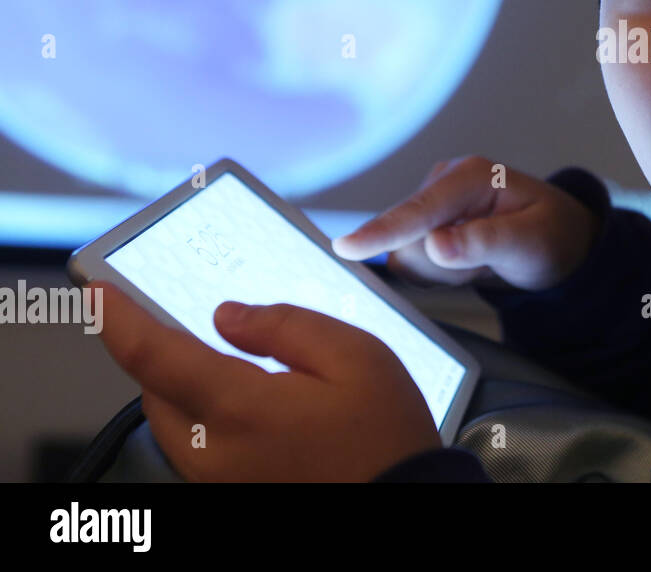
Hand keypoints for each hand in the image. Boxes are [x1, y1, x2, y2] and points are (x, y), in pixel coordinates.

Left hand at [91, 281, 440, 481]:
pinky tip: (258, 406)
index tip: (99, 292)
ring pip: (176, 423)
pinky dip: (211, 418)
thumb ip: (286, 326)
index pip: (151, 356)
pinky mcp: (233, 497)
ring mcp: (220, 483)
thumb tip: (229, 316)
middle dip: (168, 353)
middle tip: (199, 325)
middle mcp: (215, 453)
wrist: (404, 505)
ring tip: (238, 364)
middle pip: (158, 391)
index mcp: (238, 409)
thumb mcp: (356, 355)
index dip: (118, 319)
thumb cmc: (387, 439)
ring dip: (189, 387)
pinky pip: (201, 450)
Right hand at [331, 155, 599, 292]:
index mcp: (470, 176)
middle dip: (444, 266)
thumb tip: (436, 245)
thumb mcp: (531, 242)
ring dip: (445, 272)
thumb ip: (485, 243)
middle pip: (407, 239)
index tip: (345, 249)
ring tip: (483, 260)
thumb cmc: (552, 237)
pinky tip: (469, 262)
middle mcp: (442, 182)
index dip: (382, 232)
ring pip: (407, 255)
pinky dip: (442, 273)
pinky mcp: (423, 225)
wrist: (560, 243)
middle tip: (487, 264)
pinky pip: (412, 262)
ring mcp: (431, 203)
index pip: (419, 209)